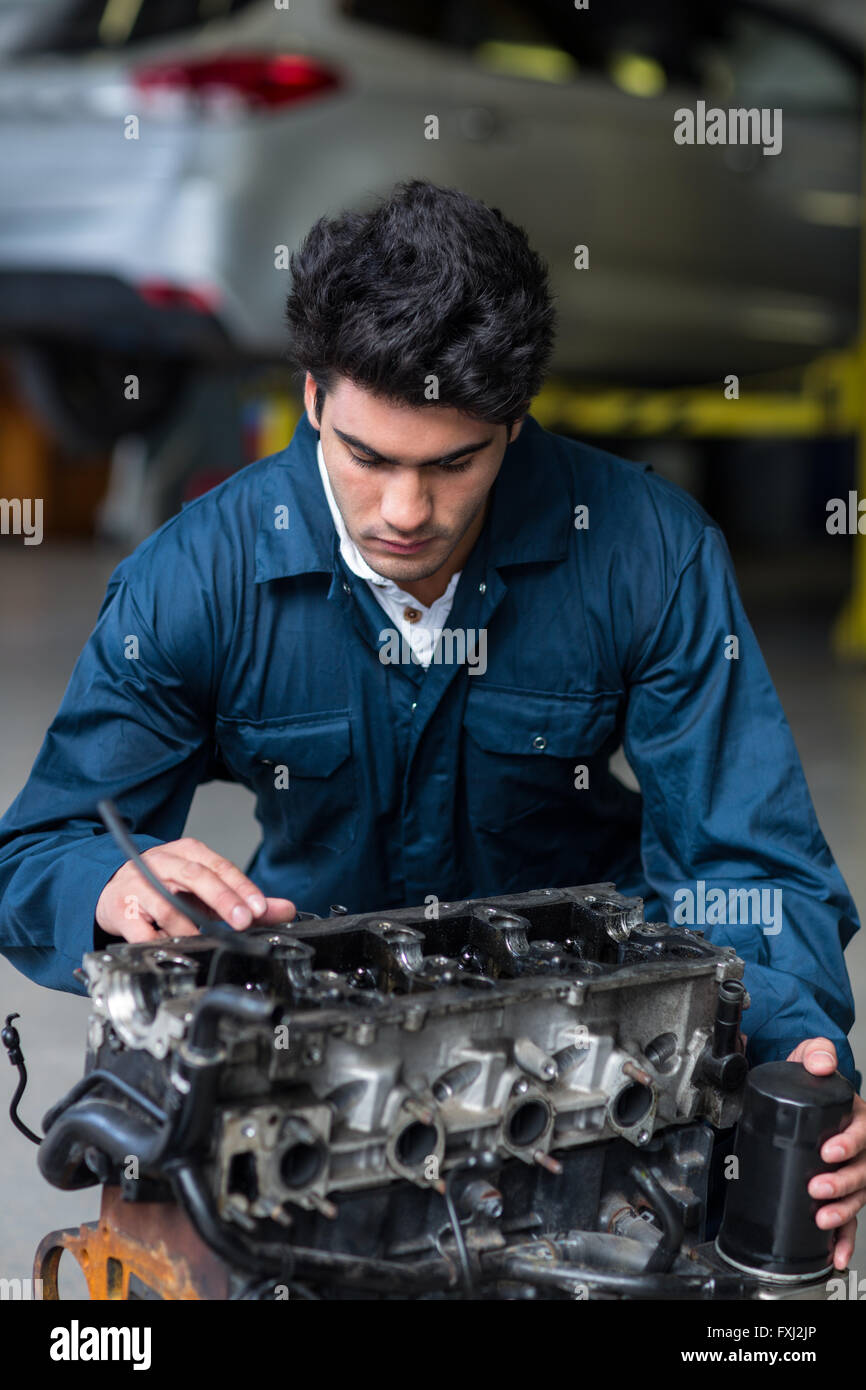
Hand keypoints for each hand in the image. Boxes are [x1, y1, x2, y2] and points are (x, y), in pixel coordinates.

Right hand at [95, 837, 295, 941]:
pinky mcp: (121, 910)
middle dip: (223, 899)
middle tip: (243, 921)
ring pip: (168, 906)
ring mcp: (139, 885)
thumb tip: (285, 910)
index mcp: (187, 853)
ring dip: (190, 928)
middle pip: (196, 876)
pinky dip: (158, 941)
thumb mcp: (205, 890)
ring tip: (205, 940)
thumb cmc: (164, 888)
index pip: (220, 867)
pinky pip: (141, 930)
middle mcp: (162, 864)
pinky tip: (171, 947)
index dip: (242, 887)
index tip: (259, 909)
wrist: (111, 889)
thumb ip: (245, 899)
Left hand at [786, 1037, 865, 1269]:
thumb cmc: (809, 1078)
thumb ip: (816, 1053)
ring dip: (843, 1212)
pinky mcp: (840, 1190)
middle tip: (818, 1188)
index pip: (863, 1132)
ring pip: (858, 1196)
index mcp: (858, 1117)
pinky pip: (848, 1218)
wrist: (799, 1090)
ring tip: (822, 1219)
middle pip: (863, 1170)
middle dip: (842, 1183)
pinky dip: (844, 1238)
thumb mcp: (810, 1056)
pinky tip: (835, 1255)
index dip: (849, 1143)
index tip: (827, 1150)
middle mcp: (861, 1147)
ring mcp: (853, 1170)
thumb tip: (821, 1063)